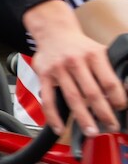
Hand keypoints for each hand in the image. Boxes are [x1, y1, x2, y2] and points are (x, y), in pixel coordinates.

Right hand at [27, 0, 126, 134]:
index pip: (110, 81)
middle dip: (103, 113)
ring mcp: (58, 69)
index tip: (121, 108)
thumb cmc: (79, 46)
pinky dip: (53, 116)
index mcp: (94, 55)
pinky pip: (48, 99)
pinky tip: (59, 127)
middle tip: (111, 126)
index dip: (118, 98)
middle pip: (92, 92)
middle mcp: (76, 61)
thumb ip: (108, 70)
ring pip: (72, 98)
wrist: (53, 32)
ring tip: (91, 131)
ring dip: (83, 118)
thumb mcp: (98, 51)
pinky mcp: (43, 75)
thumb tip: (124, 91)